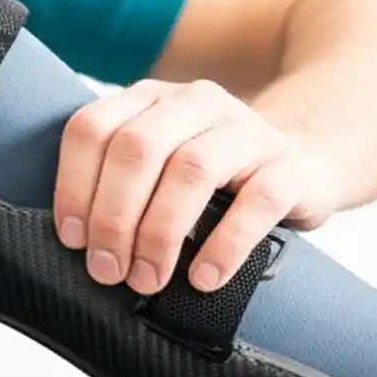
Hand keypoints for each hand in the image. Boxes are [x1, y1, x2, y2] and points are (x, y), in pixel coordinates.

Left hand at [53, 79, 342, 294]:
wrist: (303, 164)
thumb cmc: (212, 175)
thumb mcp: (159, 162)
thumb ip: (118, 180)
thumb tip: (79, 241)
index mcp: (148, 99)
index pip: (92, 129)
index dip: (74, 186)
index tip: (72, 238)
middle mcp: (193, 102)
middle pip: (136, 150)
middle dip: (113, 218)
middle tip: (107, 269)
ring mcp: (245, 129)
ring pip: (190, 170)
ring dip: (159, 233)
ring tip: (147, 277)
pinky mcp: (289, 165)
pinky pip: (256, 201)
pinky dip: (224, 244)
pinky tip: (204, 277)